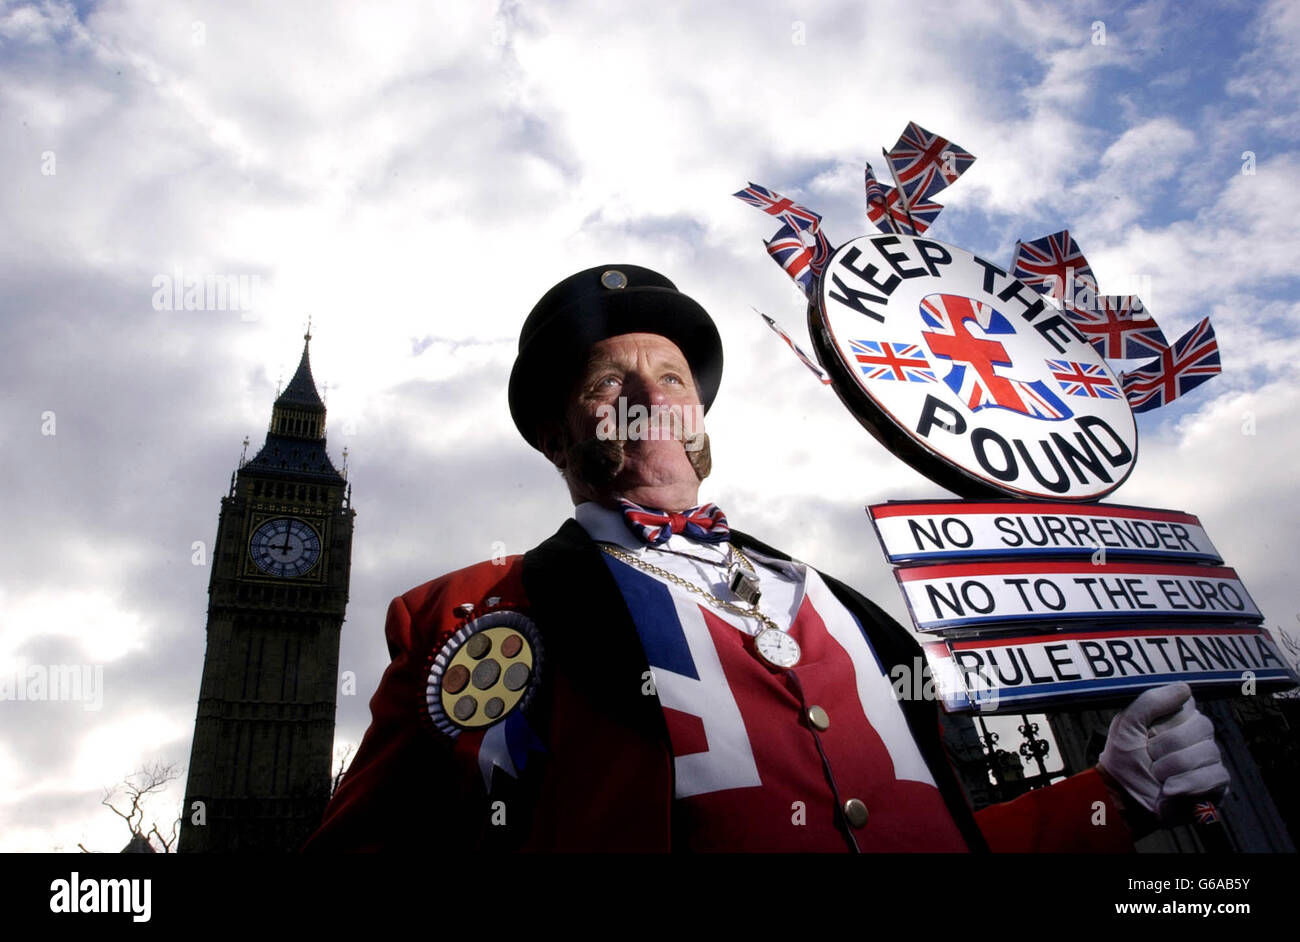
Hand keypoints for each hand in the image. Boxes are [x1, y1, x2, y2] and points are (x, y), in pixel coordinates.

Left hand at [1097, 683, 1229, 823]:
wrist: (1123, 795)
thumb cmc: (1124, 758)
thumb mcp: (1127, 724)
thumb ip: (1150, 701)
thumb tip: (1185, 688)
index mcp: (1178, 715)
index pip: (1187, 703)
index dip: (1164, 720)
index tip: (1147, 733)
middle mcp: (1198, 733)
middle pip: (1201, 726)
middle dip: (1166, 746)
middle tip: (1150, 758)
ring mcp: (1210, 757)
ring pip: (1208, 752)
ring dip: (1173, 767)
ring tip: (1158, 776)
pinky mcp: (1217, 782)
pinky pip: (1215, 776)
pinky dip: (1187, 784)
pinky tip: (1170, 790)